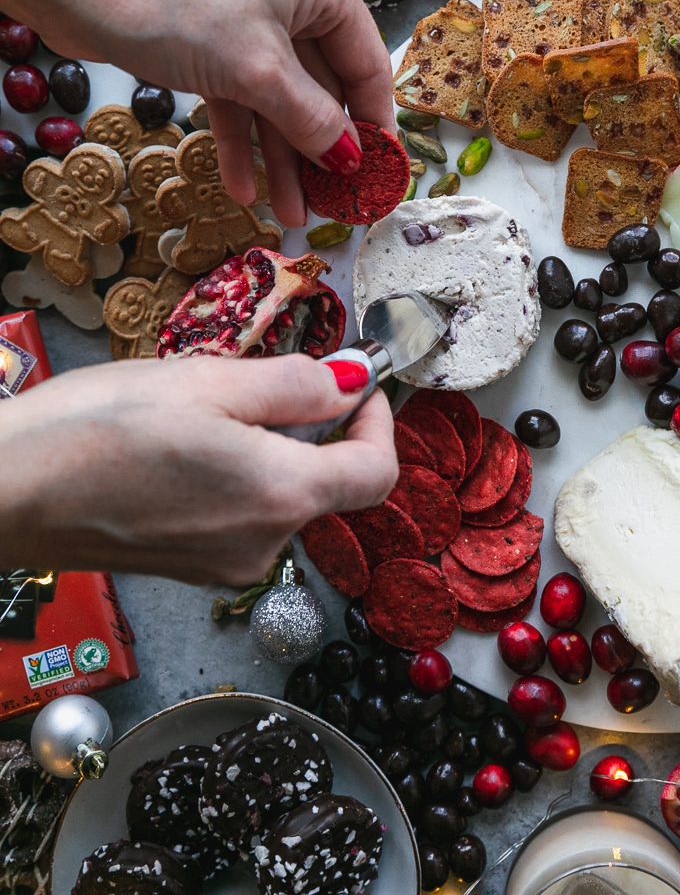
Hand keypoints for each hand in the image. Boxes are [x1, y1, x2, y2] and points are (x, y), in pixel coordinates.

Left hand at [0, 0, 395, 226]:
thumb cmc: (180, 7)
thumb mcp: (258, 72)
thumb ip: (311, 120)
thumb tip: (351, 160)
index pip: (365, 64)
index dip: (375, 124)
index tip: (379, 176)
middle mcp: (292, 0)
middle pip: (322, 88)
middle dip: (321, 151)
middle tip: (333, 207)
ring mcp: (248, 22)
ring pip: (278, 101)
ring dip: (280, 158)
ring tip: (290, 215)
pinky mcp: (209, 44)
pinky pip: (238, 100)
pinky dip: (238, 141)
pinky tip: (242, 189)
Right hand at [0, 355, 396, 584]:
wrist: (5, 492)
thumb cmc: (96, 430)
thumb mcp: (208, 382)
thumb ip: (295, 386)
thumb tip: (352, 382)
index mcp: (280, 497)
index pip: (376, 472)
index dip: (379, 419)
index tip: (358, 380)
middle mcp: (264, 544)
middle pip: (328, 484)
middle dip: (316, 426)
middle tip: (271, 376)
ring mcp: (224, 563)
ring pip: (281, 495)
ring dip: (269, 446)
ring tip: (207, 407)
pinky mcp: (190, 565)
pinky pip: (241, 513)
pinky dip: (236, 473)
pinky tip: (183, 443)